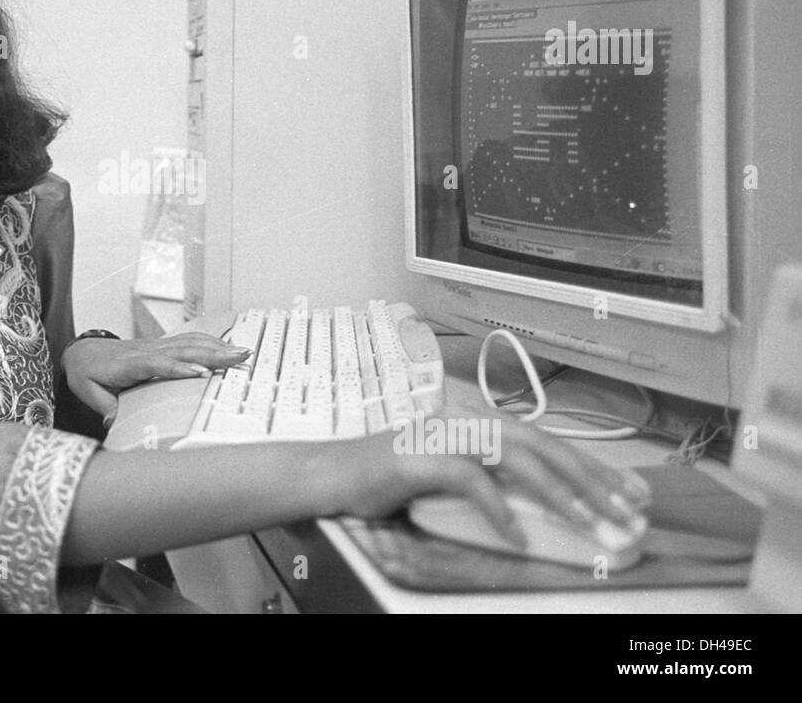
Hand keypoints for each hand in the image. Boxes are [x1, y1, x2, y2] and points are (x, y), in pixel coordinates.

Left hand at [62, 333, 250, 424]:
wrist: (83, 352)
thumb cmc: (88, 373)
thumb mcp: (90, 394)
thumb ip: (106, 407)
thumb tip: (116, 424)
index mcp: (129, 364)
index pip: (157, 364)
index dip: (179, 368)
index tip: (201, 373)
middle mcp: (147, 351)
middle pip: (183, 350)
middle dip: (213, 353)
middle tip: (238, 357)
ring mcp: (156, 346)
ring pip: (190, 342)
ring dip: (217, 346)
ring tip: (242, 351)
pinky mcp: (162, 346)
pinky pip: (188, 340)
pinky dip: (210, 341)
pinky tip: (228, 346)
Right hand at [336, 407, 650, 545]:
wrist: (329, 473)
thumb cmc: (385, 479)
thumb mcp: (447, 477)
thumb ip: (489, 481)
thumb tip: (542, 508)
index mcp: (475, 425)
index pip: (545, 440)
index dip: (591, 464)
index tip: (629, 491)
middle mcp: (464, 423)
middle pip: (541, 443)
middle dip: (590, 476)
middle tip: (626, 509)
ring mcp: (442, 436)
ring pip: (515, 456)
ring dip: (558, 492)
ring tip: (590, 523)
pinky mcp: (419, 458)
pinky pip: (470, 480)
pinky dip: (497, 508)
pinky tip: (517, 535)